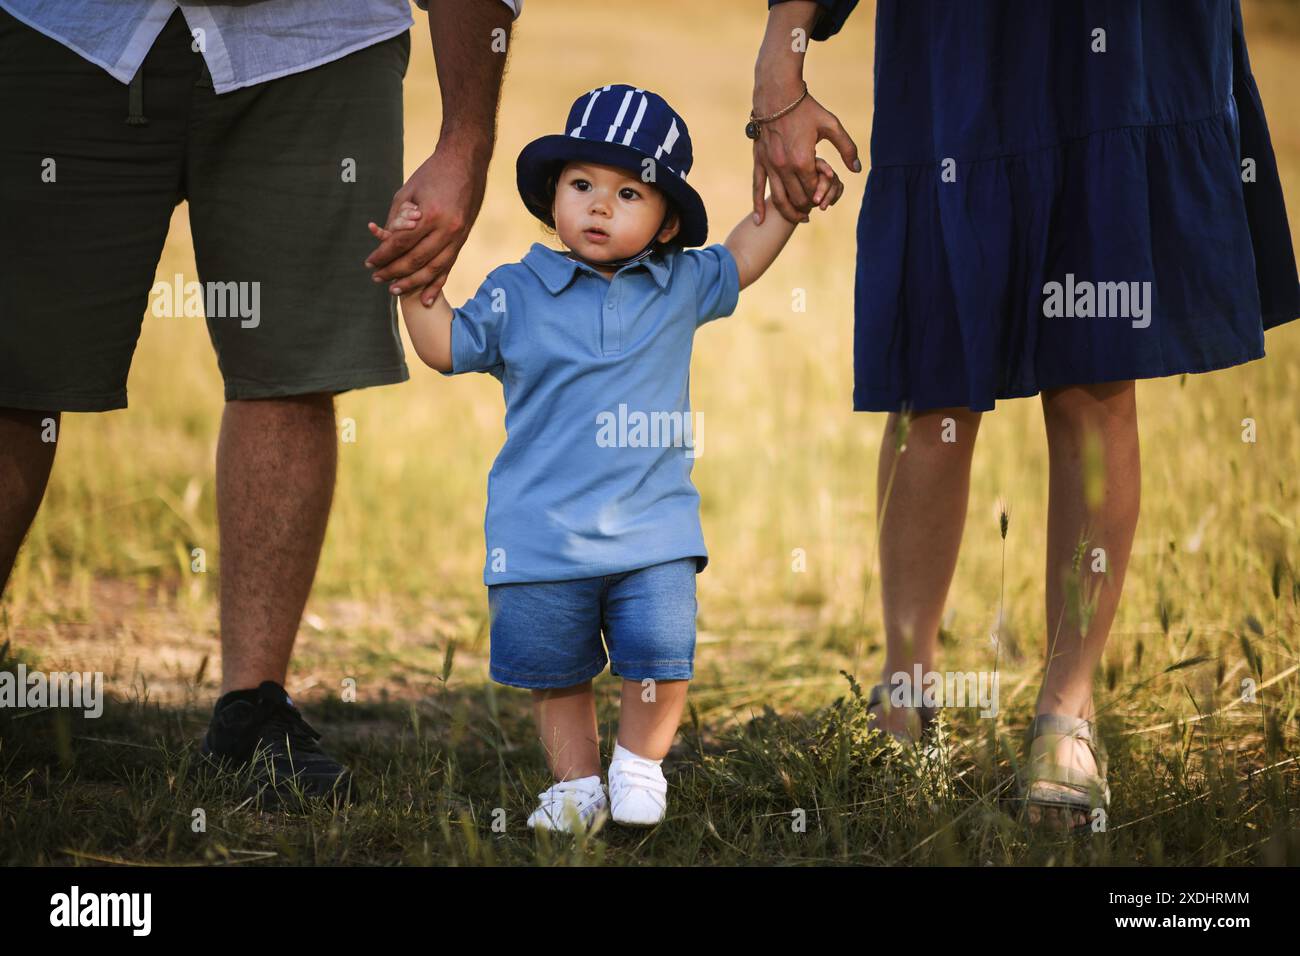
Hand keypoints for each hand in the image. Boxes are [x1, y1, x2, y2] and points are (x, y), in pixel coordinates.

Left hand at [365, 141, 489, 304]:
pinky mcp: (463, 239)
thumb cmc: (431, 174)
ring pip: (433, 268)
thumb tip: (385, 244)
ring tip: (394, 289)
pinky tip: (427, 299)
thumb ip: (396, 220)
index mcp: (430, 214)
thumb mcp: (408, 191)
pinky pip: (449, 267)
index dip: (383, 255)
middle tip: (377, 278)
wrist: (465, 162)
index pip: (401, 243)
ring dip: (412, 282)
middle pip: (415, 259)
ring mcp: (457, 236)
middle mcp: (446, 229)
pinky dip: (437, 284)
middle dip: (394, 271)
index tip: (370, 262)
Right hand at [751, 90, 858, 224]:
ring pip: (778, 199)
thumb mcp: (831, 125)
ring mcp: (769, 165)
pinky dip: (758, 206)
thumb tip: (857, 169)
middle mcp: (784, 166)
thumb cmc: (806, 108)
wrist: (777, 93)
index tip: (825, 197)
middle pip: (797, 198)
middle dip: (807, 207)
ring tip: (799, 218)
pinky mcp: (759, 161)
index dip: (820, 197)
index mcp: (802, 160)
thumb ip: (846, 148)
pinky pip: (757, 188)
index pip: (813, 190)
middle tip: (814, 209)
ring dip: (789, 213)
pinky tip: (759, 221)